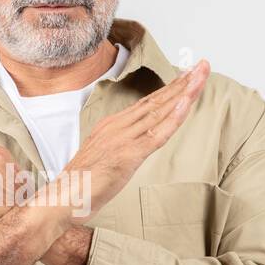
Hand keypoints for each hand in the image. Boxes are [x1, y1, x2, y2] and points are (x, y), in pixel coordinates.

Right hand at [52, 59, 208, 215]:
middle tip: (203, 65)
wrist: (61, 199)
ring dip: (183, 93)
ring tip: (200, 76)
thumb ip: (118, 146)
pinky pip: (156, 135)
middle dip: (182, 82)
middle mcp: (118, 126)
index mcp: (112, 125)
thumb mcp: (103, 158)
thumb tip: (133, 146)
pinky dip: (173, 118)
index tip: (188, 75)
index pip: (147, 102)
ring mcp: (123, 139)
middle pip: (156, 100)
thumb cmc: (81, 184)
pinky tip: (186, 104)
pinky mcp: (128, 156)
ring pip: (159, 111)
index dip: (170, 88)